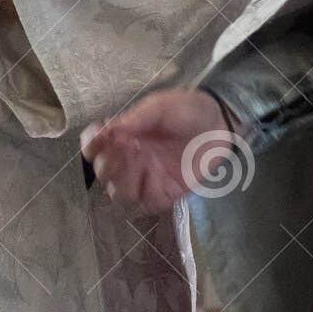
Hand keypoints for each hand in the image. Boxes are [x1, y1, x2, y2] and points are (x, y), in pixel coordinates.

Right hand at [82, 89, 235, 213]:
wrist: (220, 125)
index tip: (102, 139)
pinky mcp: (164, 193)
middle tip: (132, 148)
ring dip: (125, 182)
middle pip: (102, 173)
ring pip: (118, 194)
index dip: (92, 146)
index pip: (92, 146)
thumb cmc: (188, 110)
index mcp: (122, 135)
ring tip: (145, 163)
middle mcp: (129, 159)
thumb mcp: (160, 106)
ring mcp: (145, 178)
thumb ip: (135, 119)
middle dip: (110, 163)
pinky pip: (145, 205)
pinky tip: (158, 178)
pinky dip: (146, 196)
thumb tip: (108, 131)